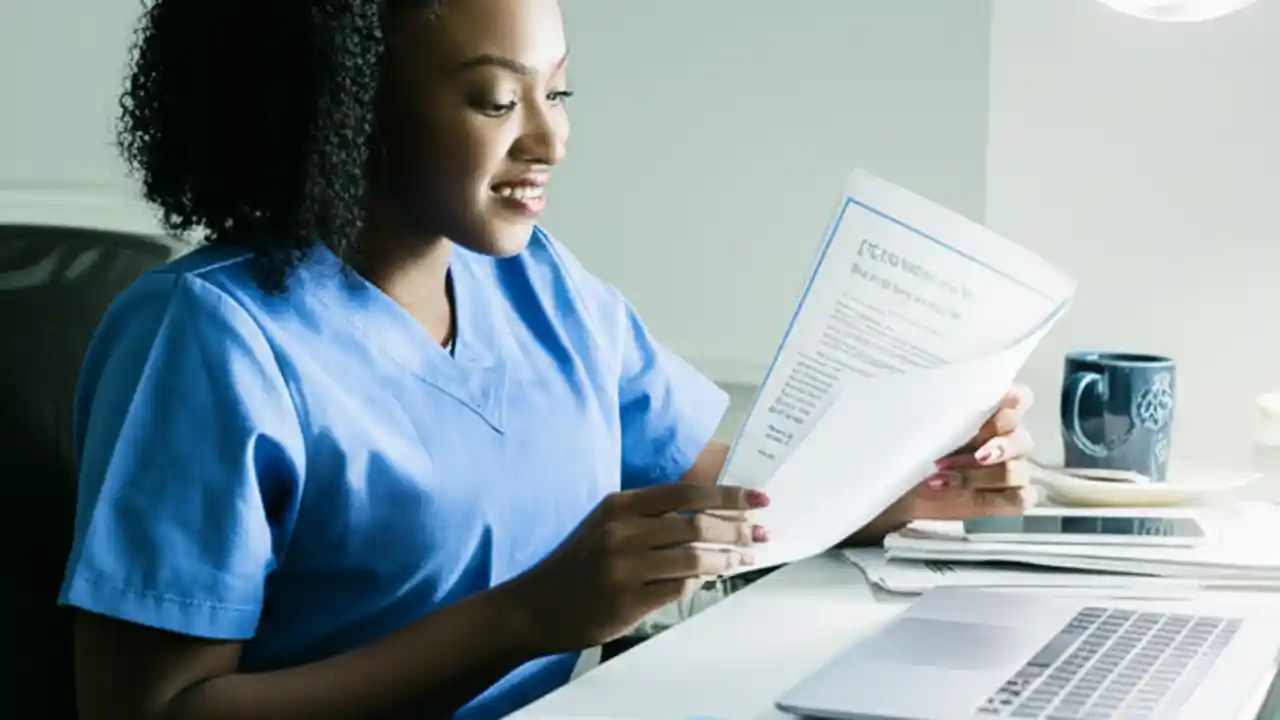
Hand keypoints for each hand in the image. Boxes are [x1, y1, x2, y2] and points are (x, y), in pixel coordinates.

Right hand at [504, 483, 770, 653]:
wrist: (534, 605)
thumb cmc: (577, 563)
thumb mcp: (606, 525)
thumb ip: (649, 516)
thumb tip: (709, 512)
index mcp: (619, 505)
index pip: (685, 492)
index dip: (727, 494)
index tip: (757, 498)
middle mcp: (622, 532)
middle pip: (696, 523)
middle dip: (737, 528)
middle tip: (759, 532)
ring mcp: (624, 567)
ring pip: (694, 557)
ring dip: (728, 558)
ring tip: (745, 558)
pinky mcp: (627, 601)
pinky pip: (678, 587)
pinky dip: (702, 581)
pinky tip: (713, 577)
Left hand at [850, 385, 1036, 542]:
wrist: (897, 488)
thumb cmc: (911, 449)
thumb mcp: (919, 424)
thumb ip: (941, 410)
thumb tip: (946, 394)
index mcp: (990, 412)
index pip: (1020, 399)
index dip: (1013, 403)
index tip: (991, 411)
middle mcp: (1006, 439)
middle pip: (1022, 439)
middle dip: (999, 446)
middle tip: (976, 455)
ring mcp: (1009, 470)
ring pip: (1018, 470)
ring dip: (983, 475)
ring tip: (944, 476)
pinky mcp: (1006, 499)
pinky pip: (1021, 498)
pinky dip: (994, 498)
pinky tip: (965, 495)